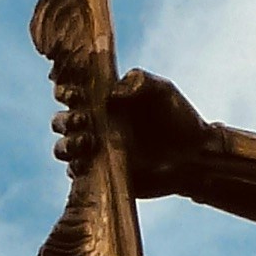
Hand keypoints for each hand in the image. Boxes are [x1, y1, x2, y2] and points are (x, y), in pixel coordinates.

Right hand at [59, 65, 210, 192]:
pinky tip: (89, 162)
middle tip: (84, 120)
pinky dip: (76, 167)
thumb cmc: (180, 119)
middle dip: (64, 119)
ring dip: (67, 144)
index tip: (73, 93)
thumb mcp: (162, 90)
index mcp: (106, 102)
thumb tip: (111, 94)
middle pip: (61, 121)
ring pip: (64, 148)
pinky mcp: (104, 174)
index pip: (72, 94)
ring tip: (88, 142)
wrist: (195, 157)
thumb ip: (138, 81)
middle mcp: (97, 126)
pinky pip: (77, 173)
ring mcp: (99, 151)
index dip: (65, 91)